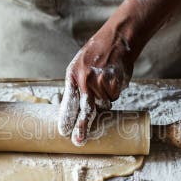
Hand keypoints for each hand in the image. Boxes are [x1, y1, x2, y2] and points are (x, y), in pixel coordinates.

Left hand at [58, 27, 133, 145]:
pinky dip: (114, 91)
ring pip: (104, 104)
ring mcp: (102, 81)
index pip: (69, 101)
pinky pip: (114, 96)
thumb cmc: (95, 55)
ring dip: (104, 99)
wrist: (116, 39)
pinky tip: (113, 78)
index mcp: (73, 75)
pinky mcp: (116, 82)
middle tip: (78, 141)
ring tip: (104, 81)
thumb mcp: (79, 66)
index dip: (67, 117)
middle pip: (85, 109)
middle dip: (82, 127)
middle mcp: (86, 79)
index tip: (64, 131)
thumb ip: (76, 86)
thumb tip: (74, 111)